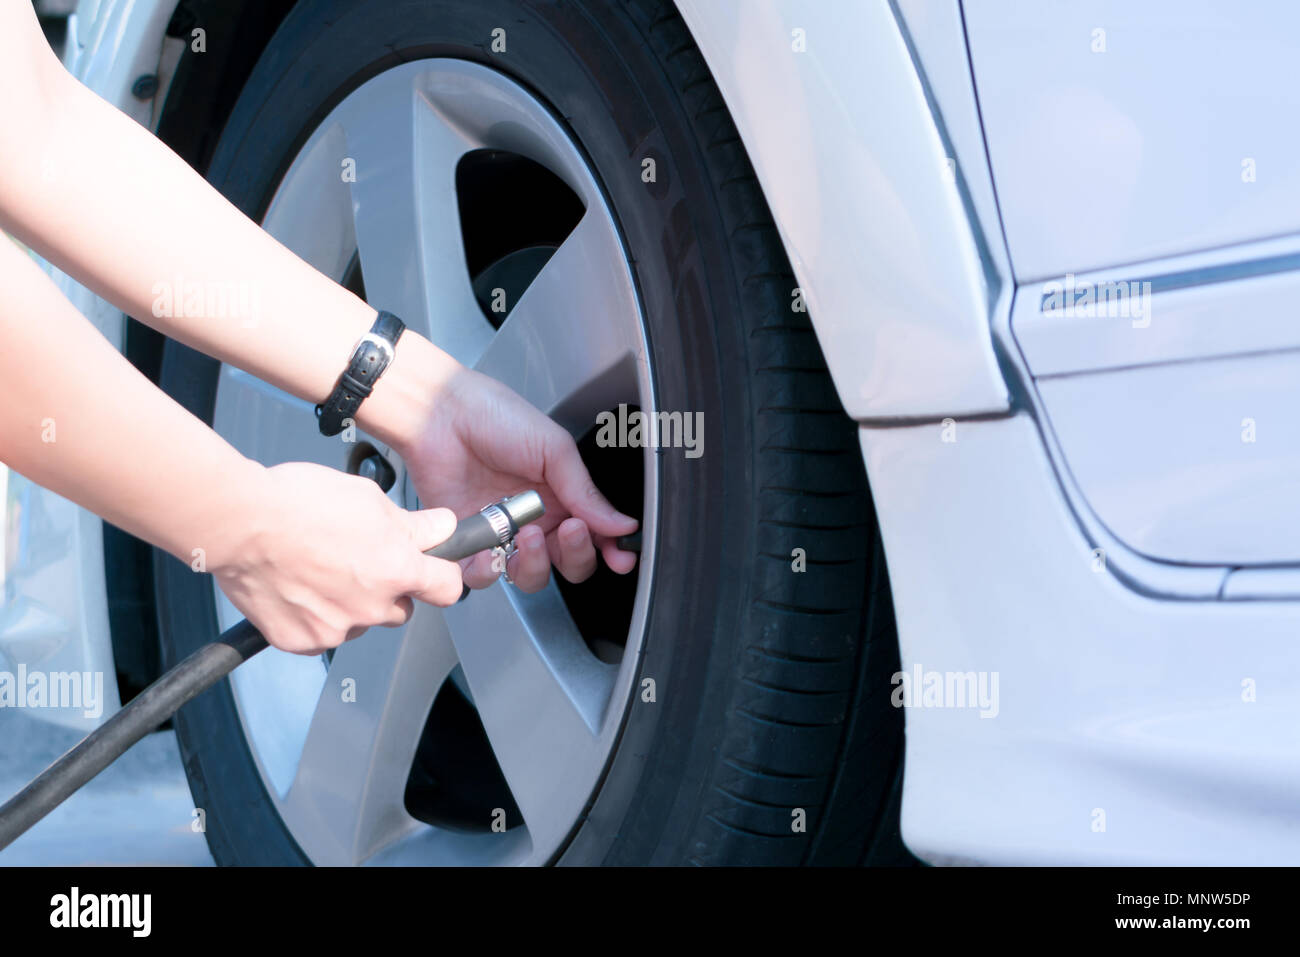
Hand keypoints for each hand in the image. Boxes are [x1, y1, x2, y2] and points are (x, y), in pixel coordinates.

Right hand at [208, 462, 463, 653]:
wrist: (239, 523)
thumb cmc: (297, 503)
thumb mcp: (368, 497)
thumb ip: (412, 524)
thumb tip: (442, 528)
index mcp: (396, 569)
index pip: (447, 588)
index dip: (441, 575)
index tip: (433, 569)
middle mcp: (371, 607)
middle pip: (401, 609)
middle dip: (389, 588)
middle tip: (360, 559)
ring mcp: (336, 629)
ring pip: (360, 622)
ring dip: (350, 603)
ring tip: (320, 567)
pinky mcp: (301, 641)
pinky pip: (322, 635)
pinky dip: (315, 617)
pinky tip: (300, 586)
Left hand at [394, 364, 638, 592]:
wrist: (442, 415)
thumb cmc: (496, 418)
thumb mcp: (554, 450)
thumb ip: (587, 493)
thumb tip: (622, 524)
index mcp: (562, 497)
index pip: (595, 536)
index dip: (611, 552)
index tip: (619, 558)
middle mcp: (536, 520)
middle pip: (568, 563)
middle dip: (576, 555)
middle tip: (570, 530)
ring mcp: (503, 534)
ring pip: (530, 577)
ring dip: (536, 565)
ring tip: (529, 534)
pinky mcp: (468, 542)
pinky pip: (483, 576)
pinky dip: (489, 571)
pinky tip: (491, 550)